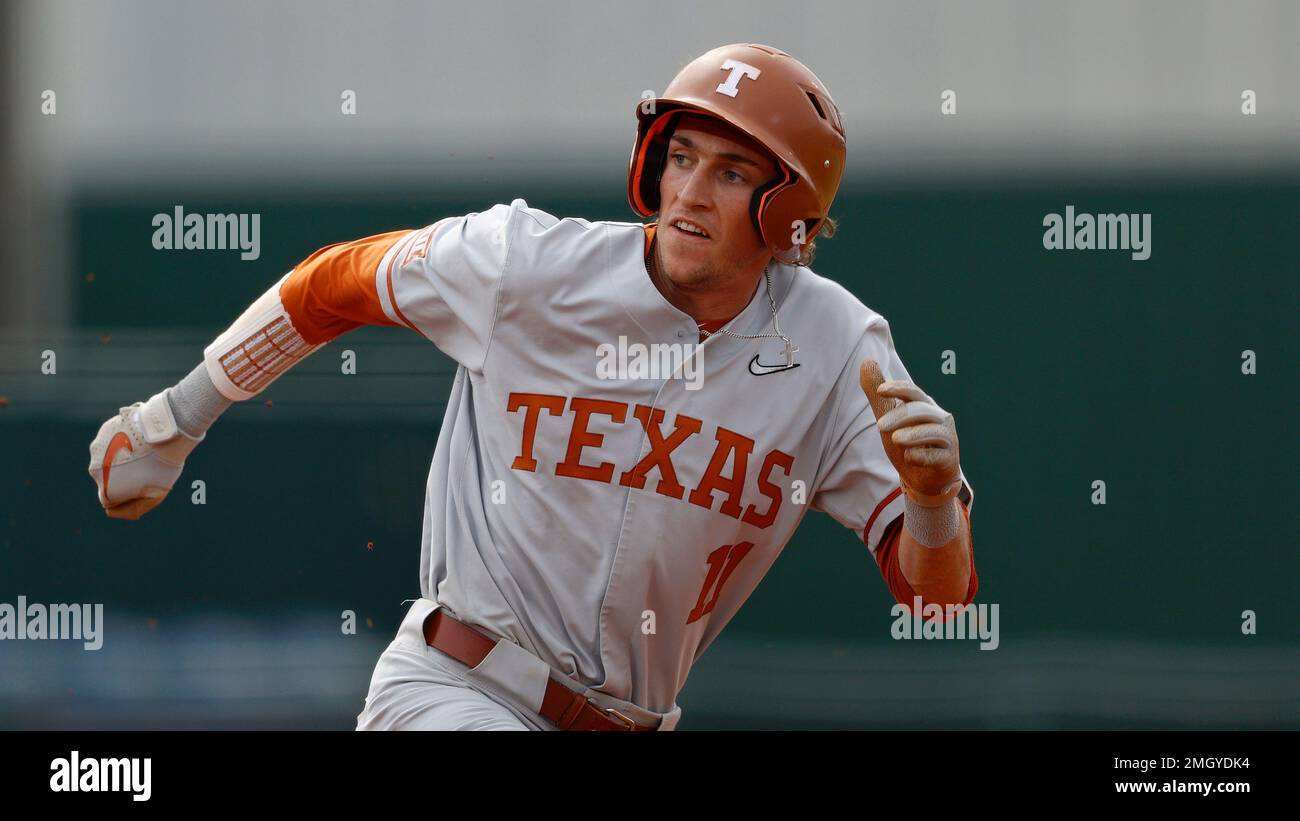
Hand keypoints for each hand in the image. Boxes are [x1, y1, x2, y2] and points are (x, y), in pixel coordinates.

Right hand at [88, 390, 202, 519]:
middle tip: (146, 466)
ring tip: (144, 451)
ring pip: (108, 458)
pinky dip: (123, 441)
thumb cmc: (163, 465)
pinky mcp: (104, 431)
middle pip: (108, 479)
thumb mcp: (156, 496)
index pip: (111, 502)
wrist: (167, 430)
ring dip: (122, 457)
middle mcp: (95, 470)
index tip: (144, 484)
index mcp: (106, 489)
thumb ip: (134, 509)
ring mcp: (97, 449)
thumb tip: (112, 512)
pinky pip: (112, 440)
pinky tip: (140, 438)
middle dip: (124, 476)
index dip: (129, 496)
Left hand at [859, 358, 961, 506]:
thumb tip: (866, 361)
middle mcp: (938, 419)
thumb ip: (877, 393)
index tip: (880, 390)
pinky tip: (909, 457)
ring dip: (913, 434)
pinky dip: (923, 455)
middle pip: (921, 410)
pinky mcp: (948, 460)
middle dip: (900, 416)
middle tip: (879, 426)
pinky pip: (937, 456)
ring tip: (894, 439)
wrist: (924, 478)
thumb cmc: (907, 442)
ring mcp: (946, 439)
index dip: (898, 388)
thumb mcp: (888, 417)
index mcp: (924, 405)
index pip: (912, 392)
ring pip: (933, 431)